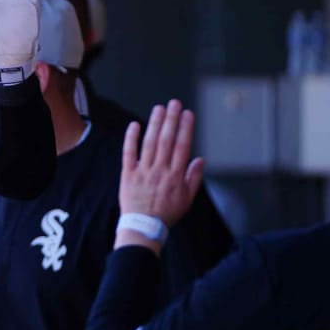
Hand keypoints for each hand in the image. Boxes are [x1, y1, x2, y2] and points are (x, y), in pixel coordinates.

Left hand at [120, 100, 204, 226]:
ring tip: (159, 109)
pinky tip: (135, 125)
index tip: (188, 114)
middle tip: (174, 103)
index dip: (186, 128)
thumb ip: (194, 178)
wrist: (144, 226)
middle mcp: (160, 170)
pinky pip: (129, 153)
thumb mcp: (187, 199)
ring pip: (150, 143)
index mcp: (176, 176)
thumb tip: (200, 159)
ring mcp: (144, 171)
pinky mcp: (128, 174)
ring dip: (155, 124)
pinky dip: (131, 139)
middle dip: (172, 120)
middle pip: (167, 140)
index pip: (182, 146)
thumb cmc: (167, 214)